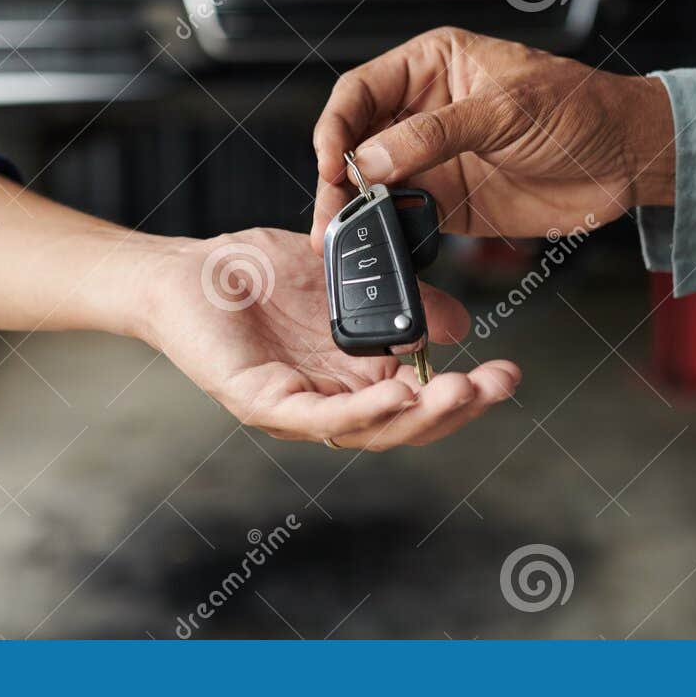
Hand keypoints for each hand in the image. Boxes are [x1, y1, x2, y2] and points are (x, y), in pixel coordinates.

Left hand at [133, 228, 519, 448]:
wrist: (187, 268)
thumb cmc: (255, 274)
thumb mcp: (344, 275)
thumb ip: (399, 297)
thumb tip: (457, 325)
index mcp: (356, 374)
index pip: (420, 399)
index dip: (466, 394)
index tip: (509, 374)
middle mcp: (332, 399)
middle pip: (405, 425)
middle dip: (458, 409)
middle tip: (498, 386)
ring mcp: (297, 407)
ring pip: (368, 429)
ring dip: (419, 415)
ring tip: (459, 393)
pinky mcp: (262, 401)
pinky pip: (318, 416)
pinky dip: (362, 409)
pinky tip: (398, 393)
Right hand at [311, 28, 675, 249]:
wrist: (629, 160)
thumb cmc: (581, 109)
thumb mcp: (504, 111)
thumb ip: (433, 136)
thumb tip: (370, 161)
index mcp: (432, 66)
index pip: (360, 91)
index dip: (337, 126)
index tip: (332, 163)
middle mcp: (424, 111)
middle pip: (356, 141)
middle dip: (336, 176)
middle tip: (329, 212)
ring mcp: (434, 159)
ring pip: (373, 184)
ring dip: (355, 211)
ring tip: (341, 239)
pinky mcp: (450, 202)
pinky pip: (405, 218)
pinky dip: (387, 235)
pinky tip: (376, 250)